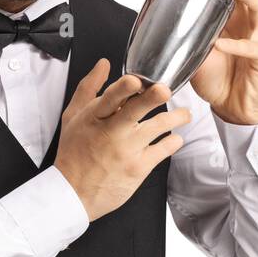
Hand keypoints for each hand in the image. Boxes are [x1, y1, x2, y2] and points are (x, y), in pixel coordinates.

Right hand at [54, 58, 189, 222]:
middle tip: (165, 90)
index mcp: (93, 118)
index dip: (123, 89)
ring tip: (184, 114)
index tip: (136, 80)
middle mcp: (110, 133)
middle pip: (134, 111)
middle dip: (152, 98)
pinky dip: (174, 141)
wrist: (73, 192)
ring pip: (157, 128)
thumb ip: (89, 88)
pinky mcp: (138, 168)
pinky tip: (174, 138)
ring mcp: (126, 151)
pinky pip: (164, 150)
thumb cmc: (73, 153)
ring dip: (176, 118)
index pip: (109, 99)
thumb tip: (103, 64)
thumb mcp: (73, 117)